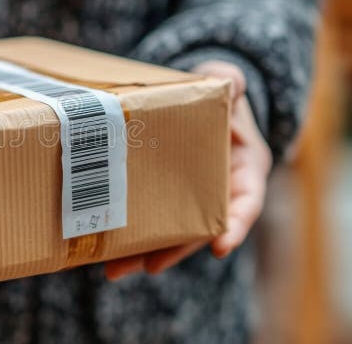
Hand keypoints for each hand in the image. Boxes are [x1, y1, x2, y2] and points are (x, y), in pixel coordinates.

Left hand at [105, 61, 271, 279]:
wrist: (198, 100)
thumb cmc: (218, 94)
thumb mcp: (227, 83)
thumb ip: (229, 81)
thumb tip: (231, 82)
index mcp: (245, 168)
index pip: (247, 202)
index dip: (235, 225)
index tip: (222, 246)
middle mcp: (221, 192)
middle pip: (202, 229)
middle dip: (176, 250)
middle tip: (149, 266)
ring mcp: (192, 199)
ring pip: (172, 233)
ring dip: (145, 252)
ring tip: (115, 269)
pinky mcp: (166, 198)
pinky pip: (152, 220)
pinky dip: (131, 236)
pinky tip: (105, 249)